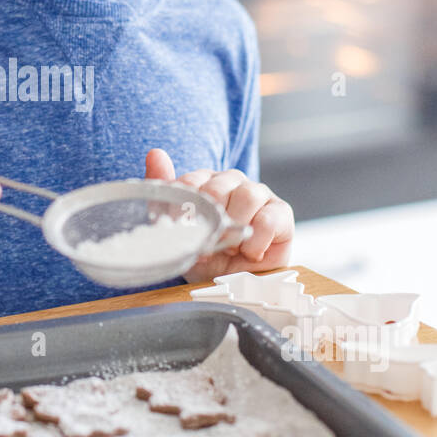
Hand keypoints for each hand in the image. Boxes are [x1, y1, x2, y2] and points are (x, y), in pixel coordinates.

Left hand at [144, 147, 293, 279]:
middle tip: (209, 244)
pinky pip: (269, 219)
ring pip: (247, 196)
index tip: (185, 234)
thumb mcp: (180, 230)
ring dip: (235, 228)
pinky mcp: (281, 213)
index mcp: (206, 181)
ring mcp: (260, 194)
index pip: (190, 182)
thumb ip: (166, 192)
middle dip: (210, 222)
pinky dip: (256, 240)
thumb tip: (155, 155)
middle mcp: (233, 181)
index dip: (185, 212)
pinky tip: (249, 253)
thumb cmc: (207, 254)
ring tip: (231, 248)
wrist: (232, 281)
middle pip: (218, 187)